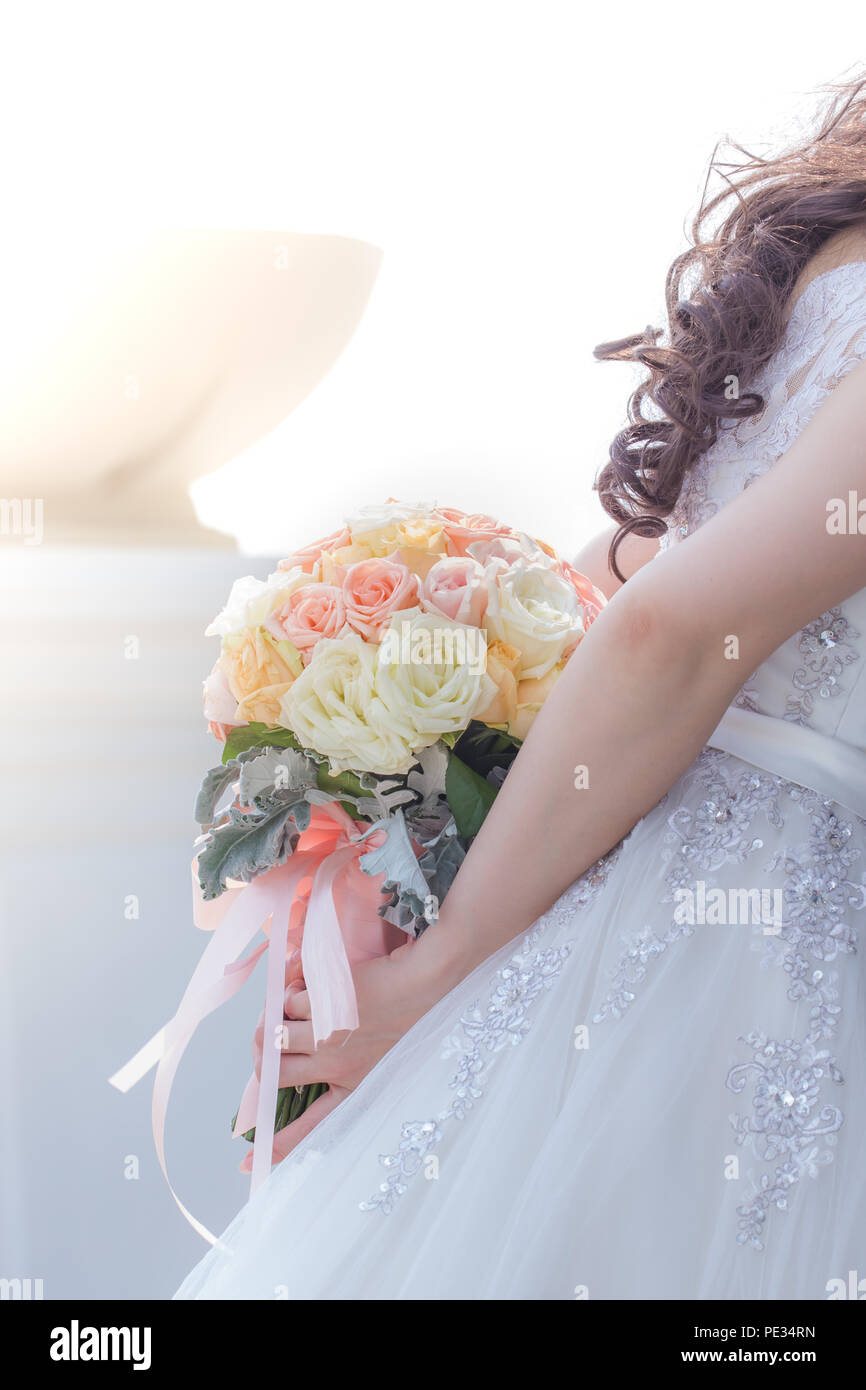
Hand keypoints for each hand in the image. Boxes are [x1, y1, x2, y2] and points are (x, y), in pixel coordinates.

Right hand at [242, 936, 455, 1169]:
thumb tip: (308, 1061)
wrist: (432, 984)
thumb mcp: (389, 1060)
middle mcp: (337, 1067)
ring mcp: (327, 1036)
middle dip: (260, 1058)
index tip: (247, 1165)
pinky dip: (290, 990)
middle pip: (272, 1074)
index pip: (311, 1127)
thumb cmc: (418, 1018)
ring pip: (272, 1037)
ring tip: (284, 1006)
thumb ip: (352, 1068)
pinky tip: (308, 983)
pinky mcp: (324, 1004)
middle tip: (265, 1041)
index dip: (277, 1145)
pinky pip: (287, 1001)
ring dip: (270, 1019)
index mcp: (355, 1087)